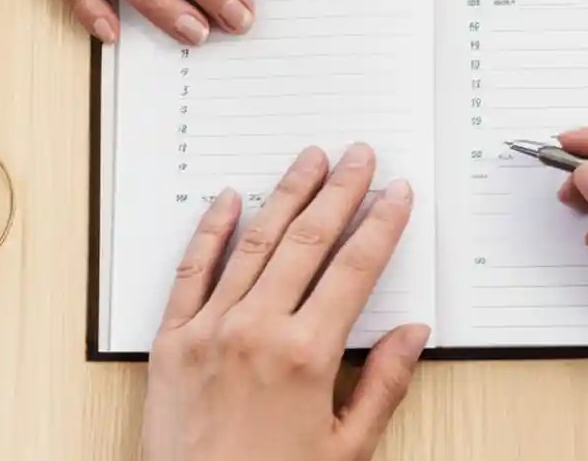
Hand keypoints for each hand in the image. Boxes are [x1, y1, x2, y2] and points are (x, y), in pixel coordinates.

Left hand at [140, 144, 429, 460]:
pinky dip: (210, 230)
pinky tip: (228, 199)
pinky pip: (192, 270)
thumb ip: (385, 385)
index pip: (355, 268)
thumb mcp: (346, 448)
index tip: (397, 194)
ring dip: (286, 195)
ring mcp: (210, 329)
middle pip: (309, 241)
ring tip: (309, 160)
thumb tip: (415, 334)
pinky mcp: (172, 340)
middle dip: (339, 191)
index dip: (382, 225)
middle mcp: (257, 330)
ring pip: (255, 243)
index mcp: (307, 355)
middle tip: (359, 156)